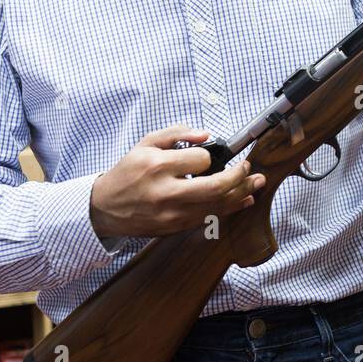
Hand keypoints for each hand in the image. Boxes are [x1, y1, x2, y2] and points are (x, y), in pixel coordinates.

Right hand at [89, 125, 265, 236]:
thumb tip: (206, 134)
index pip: (200, 160)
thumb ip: (177, 133)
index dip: (211, 156)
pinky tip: (243, 200)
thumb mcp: (146, 143)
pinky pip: (208, 218)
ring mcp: (172, 214)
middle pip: (215, 187)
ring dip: (242, 193)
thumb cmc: (128, 172)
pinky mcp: (175, 228)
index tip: (213, 156)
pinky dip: (229, 208)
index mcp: (157, 167)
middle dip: (240, 176)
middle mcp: (166, 192)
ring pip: (216, 205)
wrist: (105, 208)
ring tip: (257, 182)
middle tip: (250, 167)